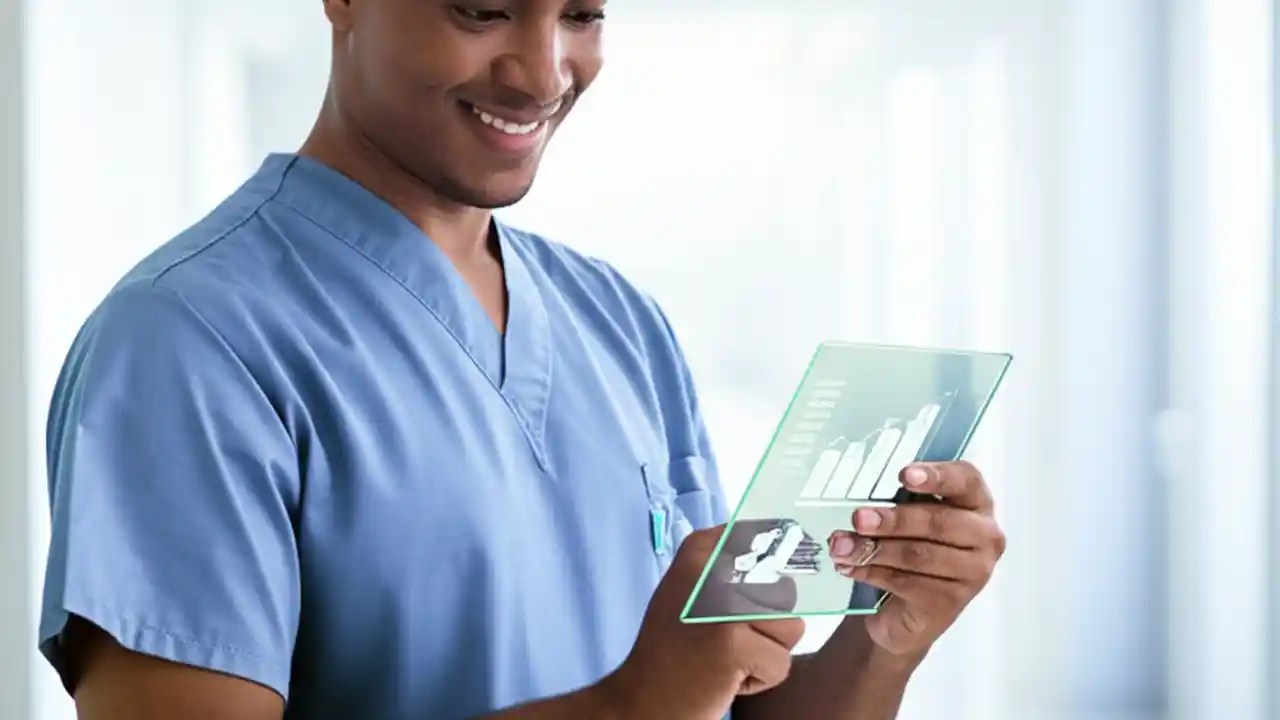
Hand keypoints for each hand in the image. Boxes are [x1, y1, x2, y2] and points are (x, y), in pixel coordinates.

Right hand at [601, 525, 805, 718]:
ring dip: (766, 652)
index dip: (770, 570)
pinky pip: (781, 663)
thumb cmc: (674, 646)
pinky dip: (760, 680)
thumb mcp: (691, 588)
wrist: (643, 698)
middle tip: (726, 639)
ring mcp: (723, 607)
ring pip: (790, 628)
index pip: (764, 539)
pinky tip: (725, 678)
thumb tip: (782, 542)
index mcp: (700, 550)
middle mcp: (711, 570)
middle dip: (766, 624)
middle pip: (784, 592)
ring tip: (727, 658)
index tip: (749, 596)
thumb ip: (729, 565)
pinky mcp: (734, 645)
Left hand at [826, 461, 1005, 655]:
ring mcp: (973, 573)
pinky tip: (850, 566)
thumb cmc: (911, 548)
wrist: (906, 609)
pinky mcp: (951, 603)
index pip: (966, 480)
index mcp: (976, 503)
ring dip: (873, 549)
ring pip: (918, 555)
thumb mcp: (908, 517)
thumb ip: (898, 500)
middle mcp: (984, 537)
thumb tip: (863, 499)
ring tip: (840, 545)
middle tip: (858, 518)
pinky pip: (906, 582)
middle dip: (893, 520)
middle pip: (938, 522)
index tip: (904, 475)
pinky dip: (872, 572)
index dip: (936, 476)